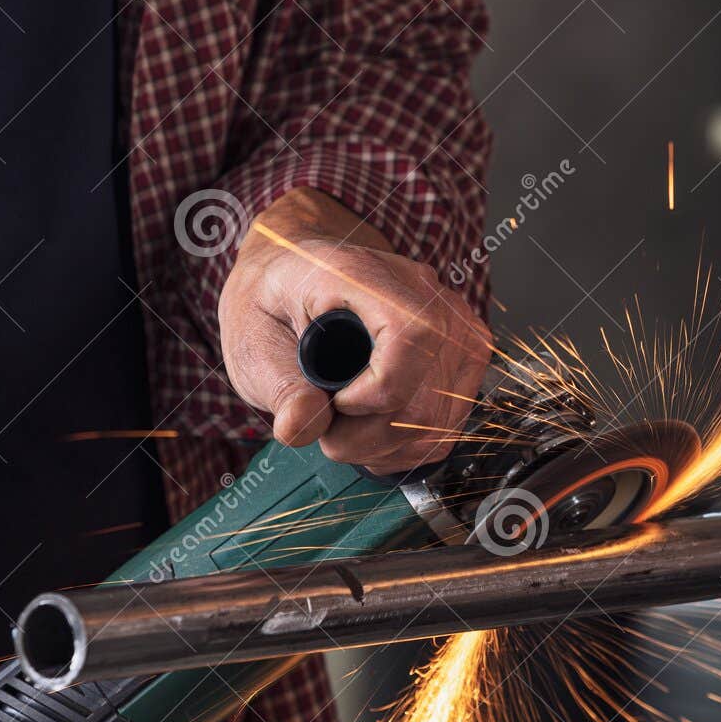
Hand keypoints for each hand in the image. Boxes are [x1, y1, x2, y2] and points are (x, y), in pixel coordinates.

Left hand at [219, 188, 491, 473]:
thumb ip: (278, 386)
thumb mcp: (254, 340)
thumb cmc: (277, 301)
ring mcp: (454, 326)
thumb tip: (301, 427)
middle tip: (324, 421)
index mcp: (366, 275)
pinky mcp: (466, 356)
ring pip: (436, 424)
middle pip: (423, 401)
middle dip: (364, 437)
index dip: (377, 391)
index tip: (335, 401)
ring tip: (344, 424)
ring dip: (381, 446)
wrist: (302, 277)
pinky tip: (372, 428)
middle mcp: (425, 294)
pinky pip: (445, 428)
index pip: (412, 335)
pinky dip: (402, 446)